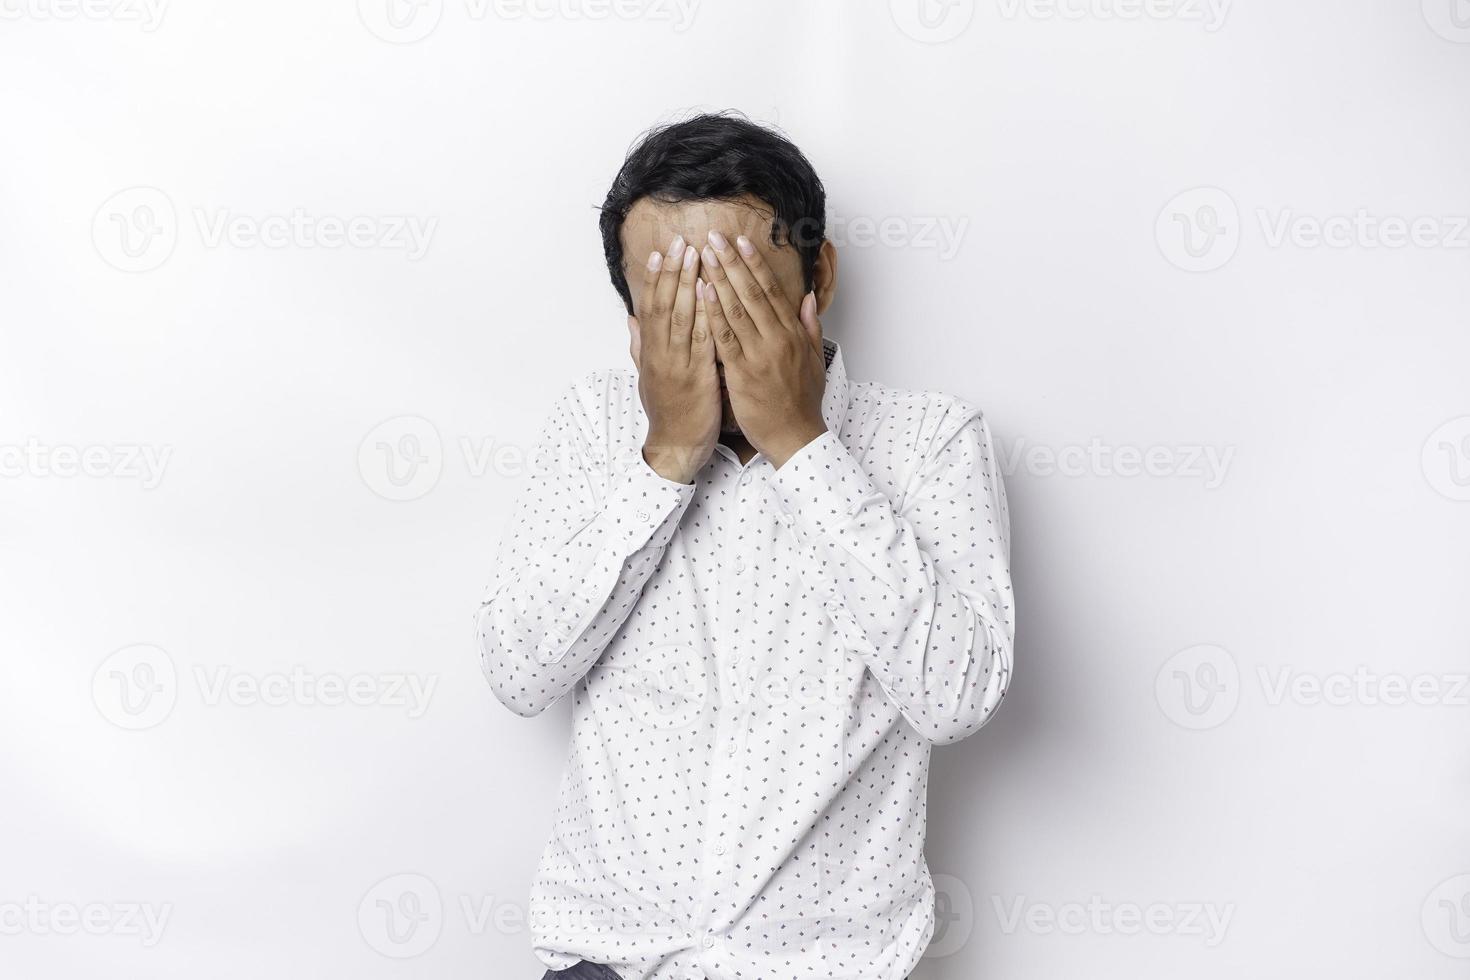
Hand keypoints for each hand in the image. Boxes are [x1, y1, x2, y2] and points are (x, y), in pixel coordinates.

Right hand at [630, 235, 719, 483]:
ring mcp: (677, 365)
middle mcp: (660, 355)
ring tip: (696, 257)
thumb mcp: (648, 376)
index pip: (650, 307)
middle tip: (680, 242)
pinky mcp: (697, 378)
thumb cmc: (667, 411)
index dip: (654, 278)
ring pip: (681, 318)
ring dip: (688, 285)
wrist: (675, 446)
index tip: (660, 251)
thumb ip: (640, 346)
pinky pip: (702, 342)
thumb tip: (631, 319)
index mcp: (650, 352)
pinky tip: (713, 295)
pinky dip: (707, 316)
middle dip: (672, 272)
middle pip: (664, 305)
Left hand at [700, 230, 826, 467]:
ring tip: (702, 255)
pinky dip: (712, 312)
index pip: (770, 290)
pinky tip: (701, 293)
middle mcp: (776, 338)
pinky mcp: (742, 372)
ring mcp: (759, 354)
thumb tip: (807, 298)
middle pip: (751, 291)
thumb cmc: (802, 402)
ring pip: (736, 308)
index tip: (740, 242)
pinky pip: (724, 336)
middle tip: (714, 237)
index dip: (754, 263)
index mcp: (792, 333)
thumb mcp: (813, 360)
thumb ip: (809, 327)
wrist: (796, 437)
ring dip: (718, 278)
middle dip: (731, 262)